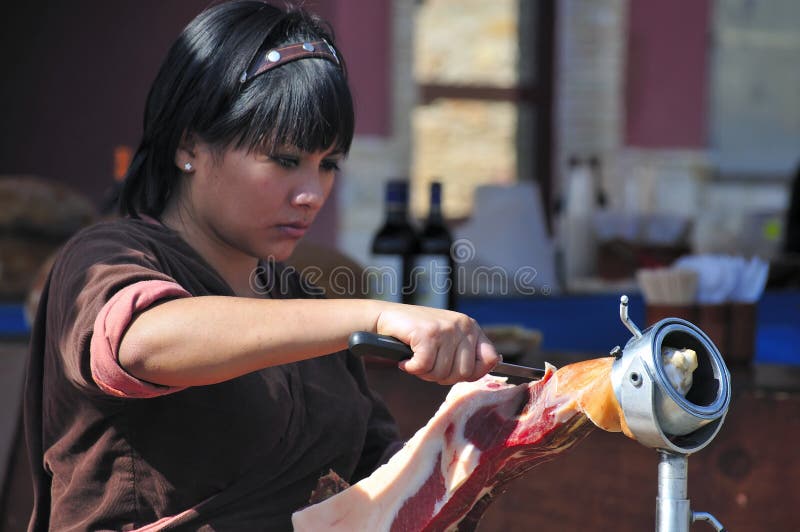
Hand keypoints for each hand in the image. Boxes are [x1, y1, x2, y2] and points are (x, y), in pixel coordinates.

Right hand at [374, 305, 498, 384]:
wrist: (385, 318)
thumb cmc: (417, 335)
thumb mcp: (448, 342)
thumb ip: (468, 354)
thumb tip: (494, 364)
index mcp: (471, 327)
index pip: (489, 359)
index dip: (473, 373)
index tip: (452, 371)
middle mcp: (462, 325)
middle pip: (463, 373)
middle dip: (442, 376)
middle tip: (427, 364)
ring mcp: (445, 328)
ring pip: (442, 372)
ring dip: (424, 372)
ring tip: (416, 358)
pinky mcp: (428, 333)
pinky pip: (424, 366)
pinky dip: (411, 367)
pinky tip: (406, 358)